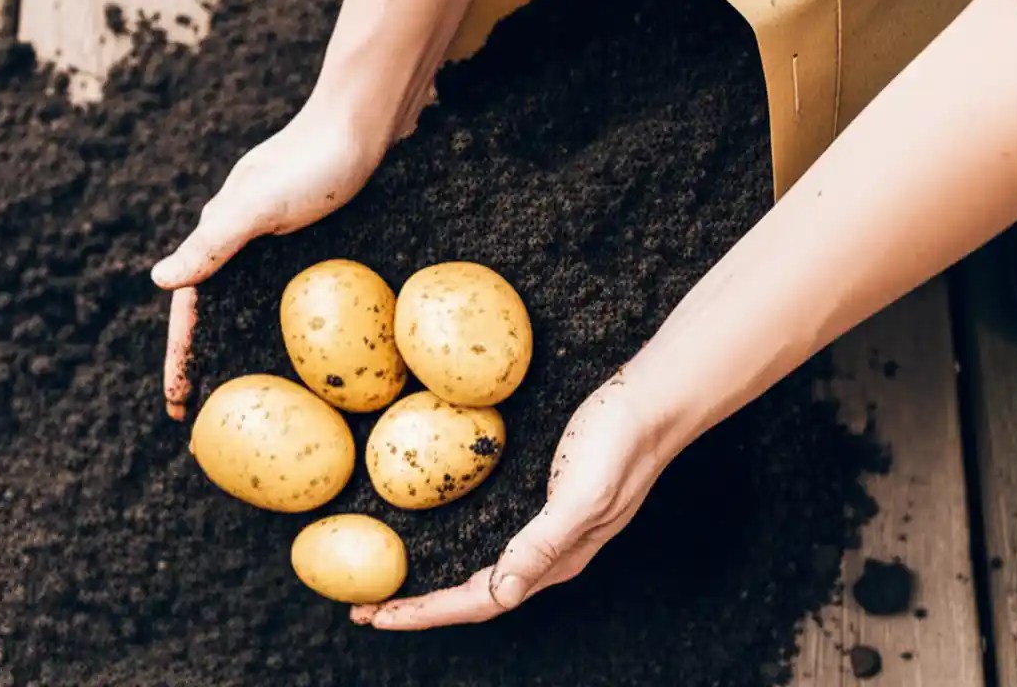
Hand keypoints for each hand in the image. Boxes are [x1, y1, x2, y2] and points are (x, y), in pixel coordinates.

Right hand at [153, 107, 390, 419]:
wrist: (367, 121)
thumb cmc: (315, 162)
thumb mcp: (258, 206)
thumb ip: (212, 243)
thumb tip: (159, 281)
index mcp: (220, 233)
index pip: (189, 311)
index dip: (180, 358)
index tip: (175, 405)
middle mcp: (243, 240)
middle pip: (216, 312)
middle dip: (205, 360)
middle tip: (206, 413)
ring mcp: (277, 240)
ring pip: (250, 305)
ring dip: (241, 345)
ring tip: (246, 391)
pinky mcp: (313, 238)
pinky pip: (287, 294)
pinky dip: (280, 325)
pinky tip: (298, 347)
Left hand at [349, 368, 676, 629]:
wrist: (653, 401)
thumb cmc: (620, 443)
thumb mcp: (583, 495)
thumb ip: (543, 545)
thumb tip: (499, 592)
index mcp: (555, 561)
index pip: (480, 602)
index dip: (427, 613)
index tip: (378, 616)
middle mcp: (547, 555)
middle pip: (473, 595)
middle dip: (419, 607)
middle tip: (364, 609)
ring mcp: (544, 530)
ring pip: (478, 571)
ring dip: (432, 583)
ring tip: (387, 585)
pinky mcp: (540, 501)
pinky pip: (487, 539)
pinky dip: (452, 548)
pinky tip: (432, 538)